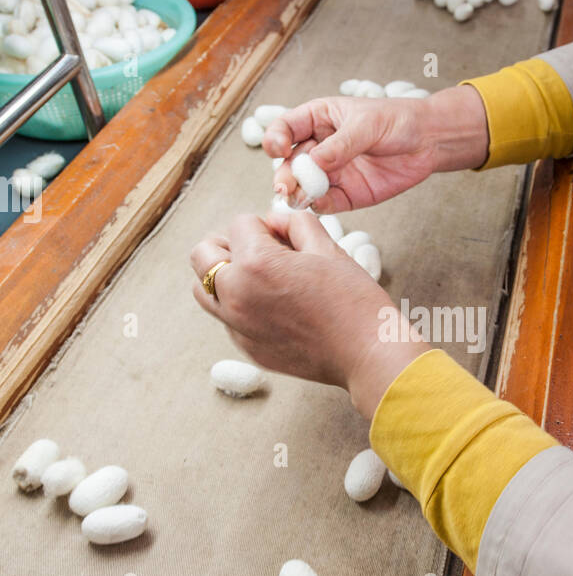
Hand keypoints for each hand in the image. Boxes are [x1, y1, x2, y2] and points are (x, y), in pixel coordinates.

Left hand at [190, 210, 427, 416]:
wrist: (366, 354)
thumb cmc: (353, 300)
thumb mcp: (328, 248)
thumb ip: (294, 224)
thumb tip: (276, 221)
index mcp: (255, 263)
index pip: (238, 223)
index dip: (265, 224)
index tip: (286, 237)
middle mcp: (236, 294)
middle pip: (202, 254)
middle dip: (228, 244)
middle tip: (259, 250)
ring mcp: (237, 325)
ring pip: (204, 289)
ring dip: (223, 275)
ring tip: (257, 278)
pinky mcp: (246, 347)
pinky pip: (226, 317)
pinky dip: (239, 306)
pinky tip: (273, 307)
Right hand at [262, 85, 489, 212]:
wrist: (428, 141)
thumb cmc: (396, 120)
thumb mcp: (367, 124)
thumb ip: (342, 143)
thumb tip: (315, 161)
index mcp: (317, 120)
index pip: (285, 128)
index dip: (276, 139)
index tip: (278, 149)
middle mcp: (319, 147)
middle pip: (290, 163)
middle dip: (284, 175)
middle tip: (284, 187)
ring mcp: (331, 173)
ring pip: (303, 186)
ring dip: (297, 194)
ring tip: (298, 198)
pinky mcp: (346, 194)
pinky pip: (325, 203)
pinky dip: (319, 206)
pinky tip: (319, 205)